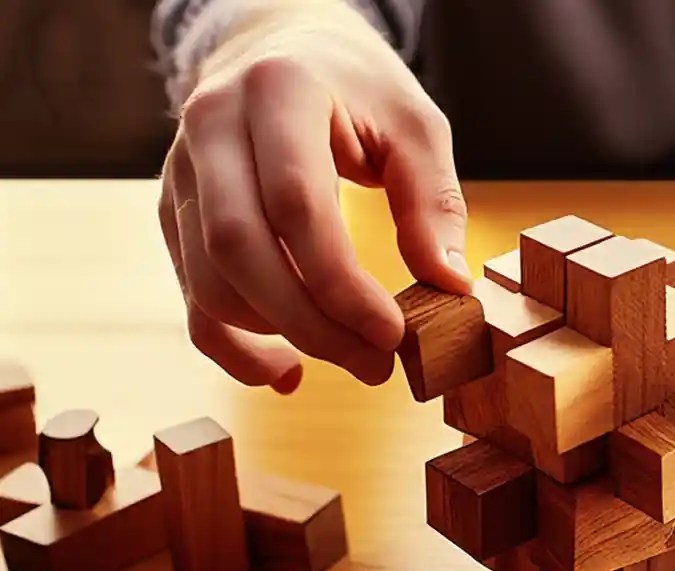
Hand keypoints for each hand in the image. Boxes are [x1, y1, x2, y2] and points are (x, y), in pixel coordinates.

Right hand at [157, 0, 471, 391]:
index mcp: (277, 93)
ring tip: (350, 358)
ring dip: (277, 336)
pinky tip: (284, 370)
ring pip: (208, 278)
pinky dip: (233, 344)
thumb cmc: (358, 86)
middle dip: (310, 323)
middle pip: (240, 249)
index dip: (341, 283)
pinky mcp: (174, 210)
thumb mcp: (415, 124)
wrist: (281, 45)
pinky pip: (191, 293)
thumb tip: (449, 287)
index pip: (296, 205)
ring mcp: (182, 170)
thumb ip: (433, 201)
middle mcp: (212, 127)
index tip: (393, 334)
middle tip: (376, 364)